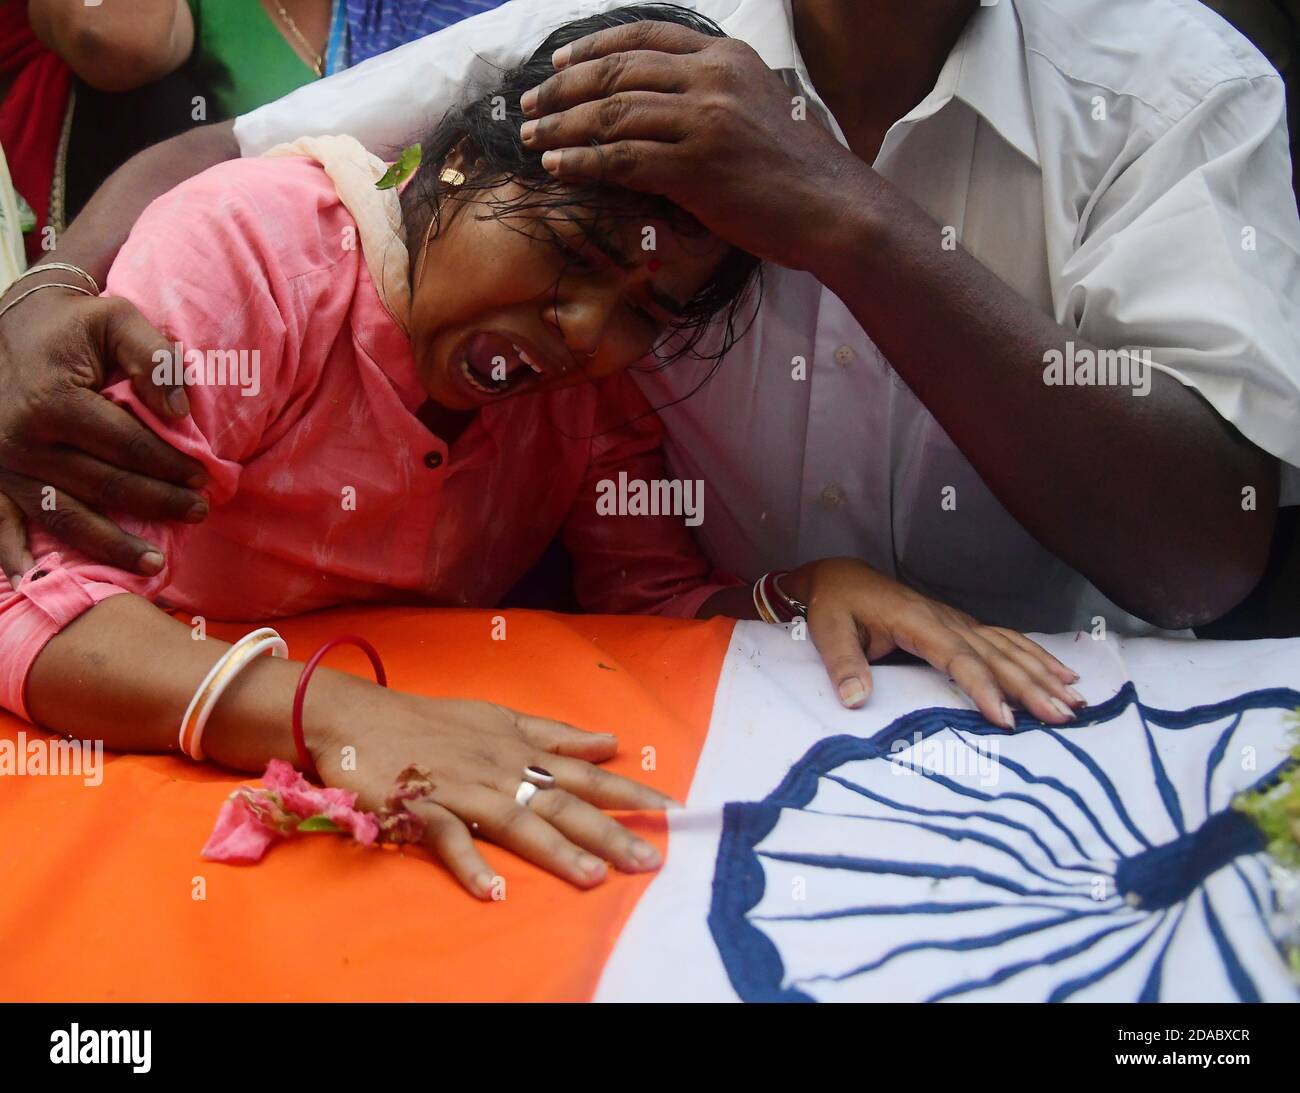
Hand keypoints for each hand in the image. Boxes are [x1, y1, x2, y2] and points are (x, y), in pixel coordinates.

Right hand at [0, 280, 206, 581]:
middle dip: (157, 504)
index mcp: (53, 400)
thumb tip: (179, 412)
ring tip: (157, 564)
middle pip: (103, 485)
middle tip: (200, 512)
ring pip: (64, 517)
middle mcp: (21, 438)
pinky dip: (16, 557)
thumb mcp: (119, 319)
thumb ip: (153, 358)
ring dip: (112, 546)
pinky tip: (36, 585)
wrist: (18, 325)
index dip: (170, 465)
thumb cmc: (77, 326)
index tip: (206, 478)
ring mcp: (2, 463)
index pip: (126, 446)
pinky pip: (3, 524)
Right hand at [315, 690, 673, 897]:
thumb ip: (556, 734)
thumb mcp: (501, 718)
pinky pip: (449, 839)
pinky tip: (494, 891)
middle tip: (652, 861)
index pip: (586, 773)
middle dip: (609, 832)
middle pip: (563, 803)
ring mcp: (463, 790)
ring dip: (556, 850)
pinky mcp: (421, 809)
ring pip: (518, 822)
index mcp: (521, 749)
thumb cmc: (434, 721)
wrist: (358, 717)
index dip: (629, 791)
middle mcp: (501, 770)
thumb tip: (611, 741)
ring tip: (595, 878)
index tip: (674, 810)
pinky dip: (470, 864)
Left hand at [520, 19, 857, 269]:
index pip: (645, 37)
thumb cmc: (797, 170)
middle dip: (563, 88)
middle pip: (617, 72)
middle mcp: (711, 78)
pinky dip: (582, 162)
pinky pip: (620, 158)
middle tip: (530, 106)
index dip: (593, 47)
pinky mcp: (695, 167)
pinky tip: (559, 168)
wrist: (833, 207)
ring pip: (612, 114)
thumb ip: (714, 92)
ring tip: (533, 140)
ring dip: (562, 127)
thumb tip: (660, 102)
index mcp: (726, 57)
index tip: (560, 63)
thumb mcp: (758, 106)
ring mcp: (703, 121)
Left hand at [785, 558, 1085, 728]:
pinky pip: (1005, 641)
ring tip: (1075, 702)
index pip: (959, 658)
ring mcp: (957, 621)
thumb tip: (854, 699)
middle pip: (996, 655)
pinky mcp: (960, 626)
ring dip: (1043, 674)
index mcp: (917, 621)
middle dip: (1031, 686)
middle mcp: (945, 620)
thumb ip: (843, 663)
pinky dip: (1035, 657)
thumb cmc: (834, 604)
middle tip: (1062, 717)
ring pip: (1008, 648)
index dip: (984, 687)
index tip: (1006, 719)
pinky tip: (1061, 675)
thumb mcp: (827, 630)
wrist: (839, 577)